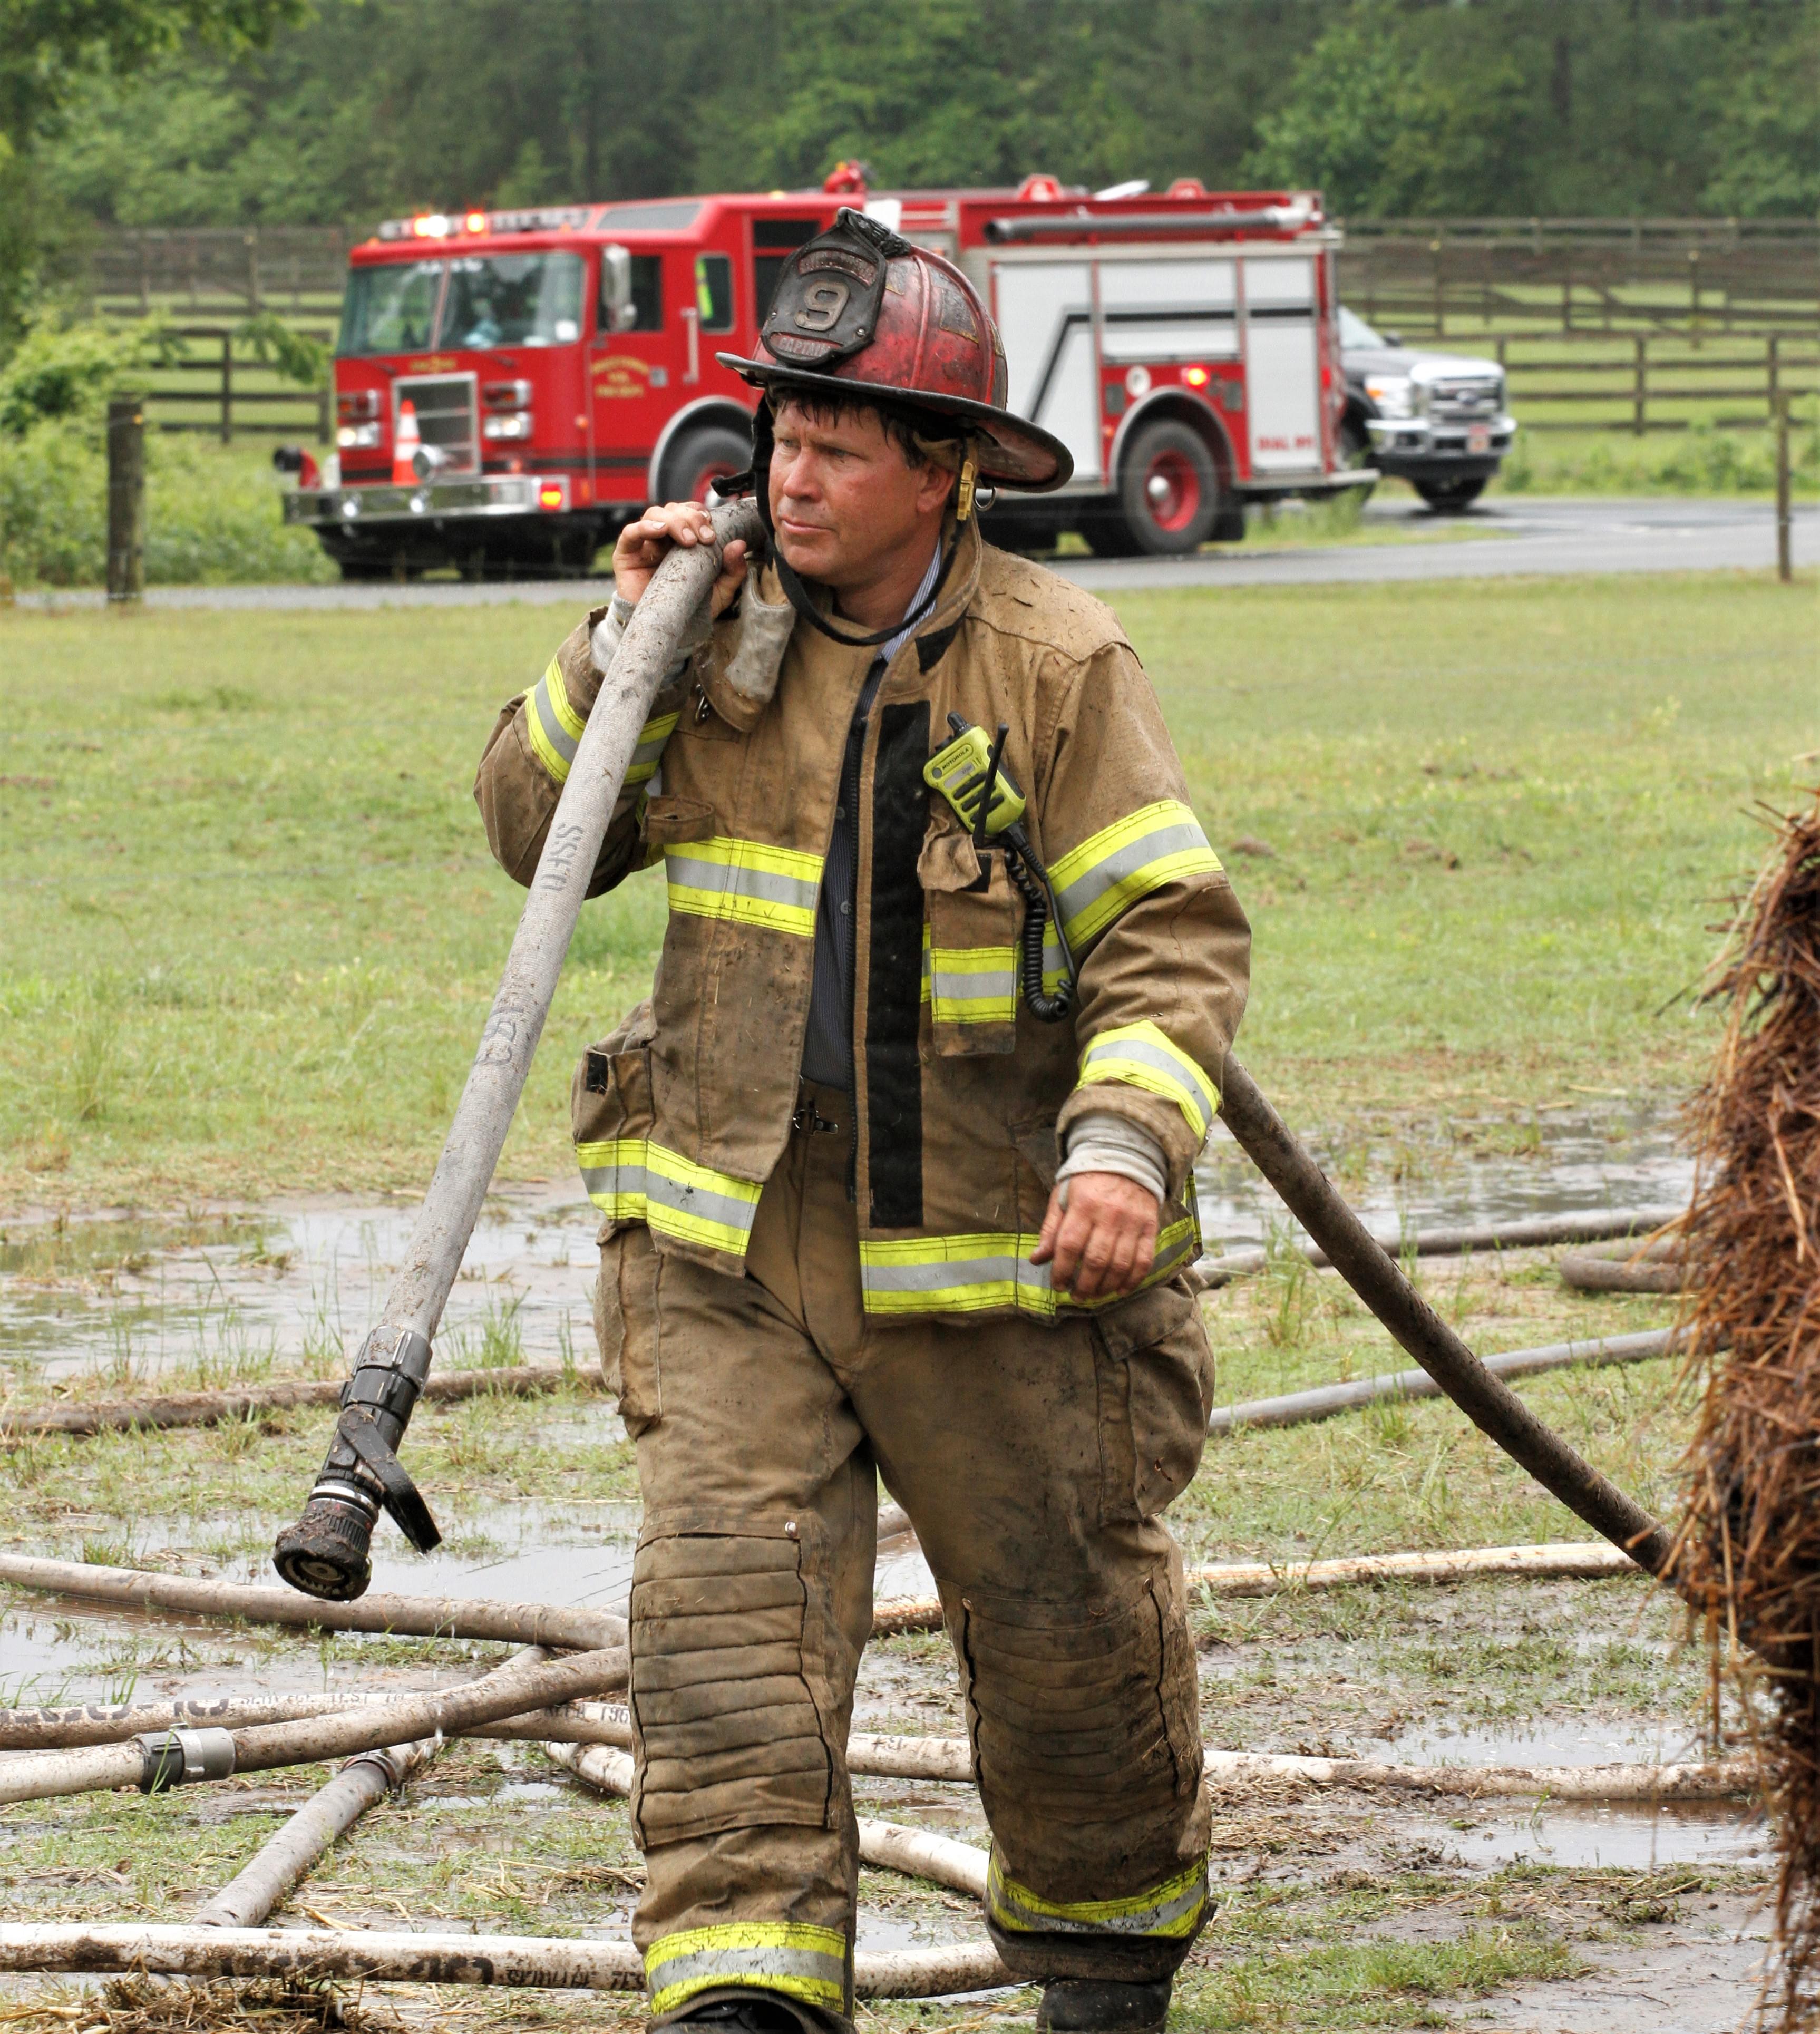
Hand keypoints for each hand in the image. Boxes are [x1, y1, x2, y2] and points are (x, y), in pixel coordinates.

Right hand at [612, 500, 747, 617]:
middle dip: (692, 518)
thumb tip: (740, 544)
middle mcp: (663, 538)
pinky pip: (630, 533)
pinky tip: (660, 531)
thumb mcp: (720, 592)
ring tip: (688, 539)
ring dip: (674, 521)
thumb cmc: (690, 610)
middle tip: (705, 538)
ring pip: (654, 515)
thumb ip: (732, 570)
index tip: (713, 529)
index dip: (700, 513)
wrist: (665, 632)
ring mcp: (644, 545)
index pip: (689, 512)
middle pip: (674, 510)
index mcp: (683, 540)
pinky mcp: (626, 556)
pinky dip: (645, 527)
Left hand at [1031, 1172, 1160, 1302]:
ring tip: (1094, 1295)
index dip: (1061, 1270)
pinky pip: (1144, 1260)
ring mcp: (1132, 1223)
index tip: (1057, 1285)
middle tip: (1076, 1296)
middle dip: (1084, 1285)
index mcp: (1083, 1206)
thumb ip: (1051, 1229)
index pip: (1069, 1246)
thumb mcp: (1063, 1197)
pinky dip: (1133, 1280)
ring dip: (1106, 1287)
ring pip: (1120, 1264)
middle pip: (1096, 1260)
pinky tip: (1120, 1290)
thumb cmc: (1087, 1181)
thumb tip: (1036, 1259)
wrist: (1126, 1158)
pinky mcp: (1150, 1227)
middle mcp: (1109, 1215)